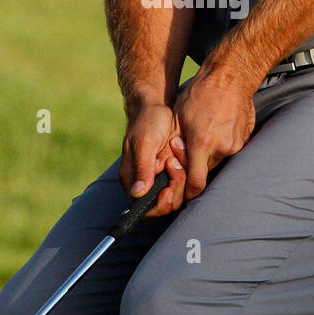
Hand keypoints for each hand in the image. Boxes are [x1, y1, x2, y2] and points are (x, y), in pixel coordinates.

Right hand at [119, 103, 186, 217]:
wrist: (155, 106)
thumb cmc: (148, 122)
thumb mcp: (146, 143)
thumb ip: (143, 168)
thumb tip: (138, 193)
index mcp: (131, 178)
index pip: (143, 208)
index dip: (159, 204)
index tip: (168, 189)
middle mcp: (141, 181)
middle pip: (161, 204)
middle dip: (173, 188)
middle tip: (174, 164)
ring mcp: (153, 176)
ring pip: (172, 194)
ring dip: (179, 179)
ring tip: (176, 158)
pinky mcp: (164, 170)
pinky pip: (176, 182)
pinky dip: (182, 173)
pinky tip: (180, 158)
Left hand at [171, 67, 255, 201]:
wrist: (231, 76)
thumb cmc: (200, 93)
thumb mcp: (177, 117)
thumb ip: (172, 145)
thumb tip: (165, 167)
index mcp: (202, 142)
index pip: (196, 184)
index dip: (187, 191)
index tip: (182, 190)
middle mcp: (222, 147)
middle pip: (206, 171)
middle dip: (195, 166)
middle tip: (187, 150)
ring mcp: (236, 144)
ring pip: (217, 160)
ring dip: (208, 154)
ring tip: (202, 134)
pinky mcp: (245, 139)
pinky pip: (229, 149)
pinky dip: (220, 145)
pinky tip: (215, 128)